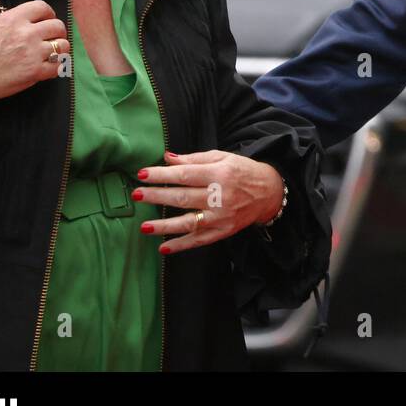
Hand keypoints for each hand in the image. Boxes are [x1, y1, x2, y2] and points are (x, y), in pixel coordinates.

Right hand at [0, 0, 68, 110]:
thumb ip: (15, 22)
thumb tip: (34, 22)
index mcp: (13, 19)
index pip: (43, 7)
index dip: (48, 13)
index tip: (48, 20)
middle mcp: (26, 33)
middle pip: (58, 26)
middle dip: (57, 32)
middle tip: (52, 38)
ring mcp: (33, 53)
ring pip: (63, 46)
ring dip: (60, 49)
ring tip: (52, 53)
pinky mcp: (35, 72)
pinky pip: (58, 66)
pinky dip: (56, 67)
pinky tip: (49, 67)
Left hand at [133, 150, 284, 254]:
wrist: (269, 192)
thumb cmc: (242, 171)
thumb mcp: (222, 158)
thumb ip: (194, 159)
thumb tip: (167, 157)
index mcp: (219, 174)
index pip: (185, 174)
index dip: (162, 175)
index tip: (142, 174)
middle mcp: (220, 196)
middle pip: (183, 197)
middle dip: (157, 196)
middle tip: (136, 194)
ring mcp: (221, 217)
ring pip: (188, 223)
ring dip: (164, 226)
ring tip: (144, 226)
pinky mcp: (223, 231)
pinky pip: (199, 240)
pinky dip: (181, 245)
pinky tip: (163, 247)